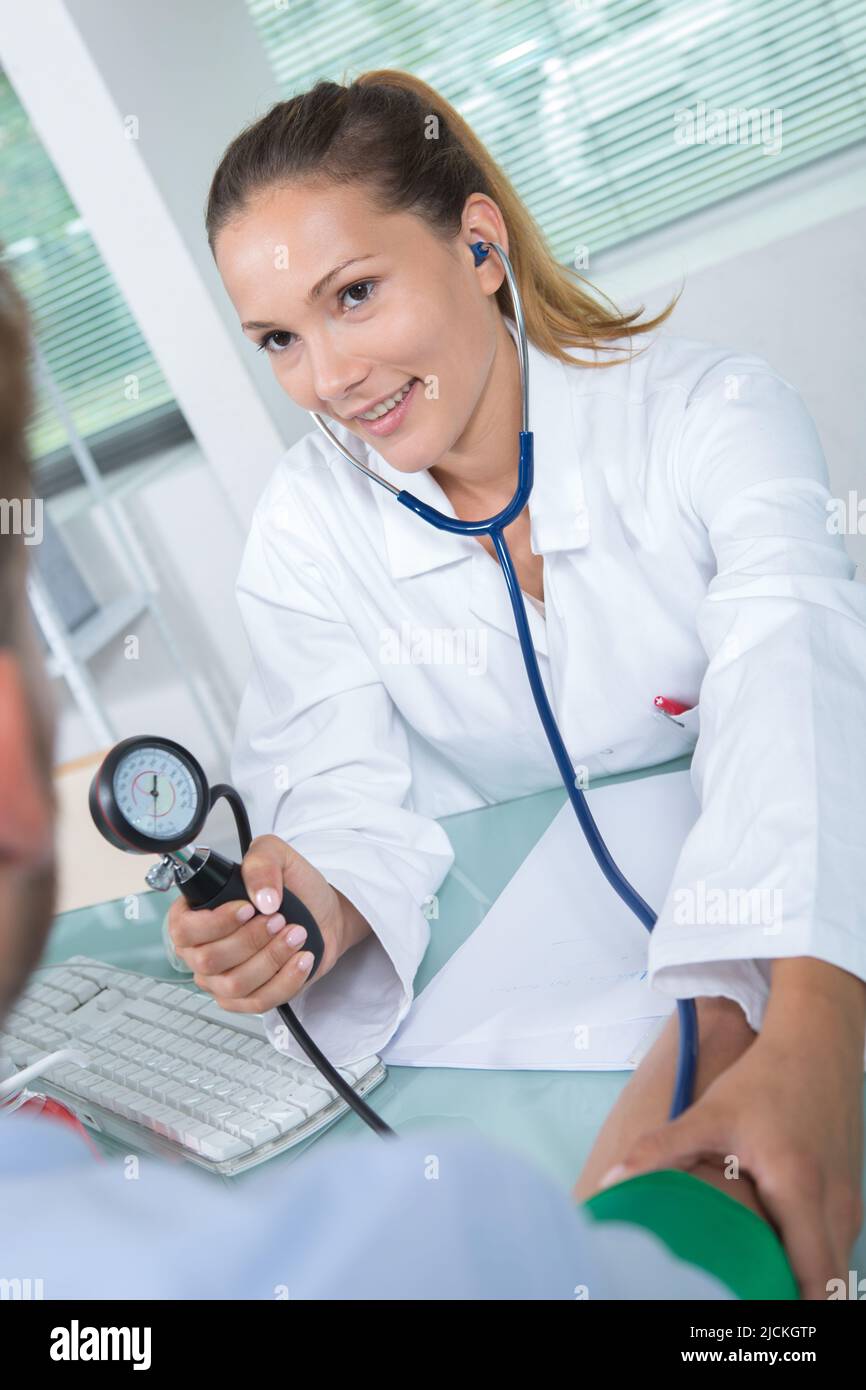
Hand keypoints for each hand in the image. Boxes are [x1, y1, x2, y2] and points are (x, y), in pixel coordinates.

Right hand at [167, 833, 347, 1013]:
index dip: (214, 923)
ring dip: (271, 959)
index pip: (183, 930)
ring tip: (296, 934)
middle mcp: (202, 950)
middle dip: (250, 940)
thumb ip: (261, 864)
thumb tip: (261, 898)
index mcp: (196, 914)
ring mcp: (222, 979)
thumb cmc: (294, 888)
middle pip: (209, 960)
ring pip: (234, 984)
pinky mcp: (248, 999)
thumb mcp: (276, 856)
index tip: (247, 909)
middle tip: (279, 919)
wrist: (323, 915)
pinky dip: (285, 980)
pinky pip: (259, 1002)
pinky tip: (301, 959)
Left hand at [594, 1014, 864, 1299]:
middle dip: (791, 1302)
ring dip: (802, 1284)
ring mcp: (850, 1204)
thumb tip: (613, 1181)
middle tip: (742, 1299)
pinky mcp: (849, 1199)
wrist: (818, 1043)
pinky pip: (837, 1250)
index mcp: (801, 1190)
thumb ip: (661, 1150)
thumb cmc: (765, 1079)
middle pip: (830, 1288)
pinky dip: (812, 1264)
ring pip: (836, 1270)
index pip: (814, 1281)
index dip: (786, 1305)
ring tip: (754, 1286)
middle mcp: (836, 1206)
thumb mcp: (709, 1114)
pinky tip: (777, 1262)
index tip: (750, 1304)